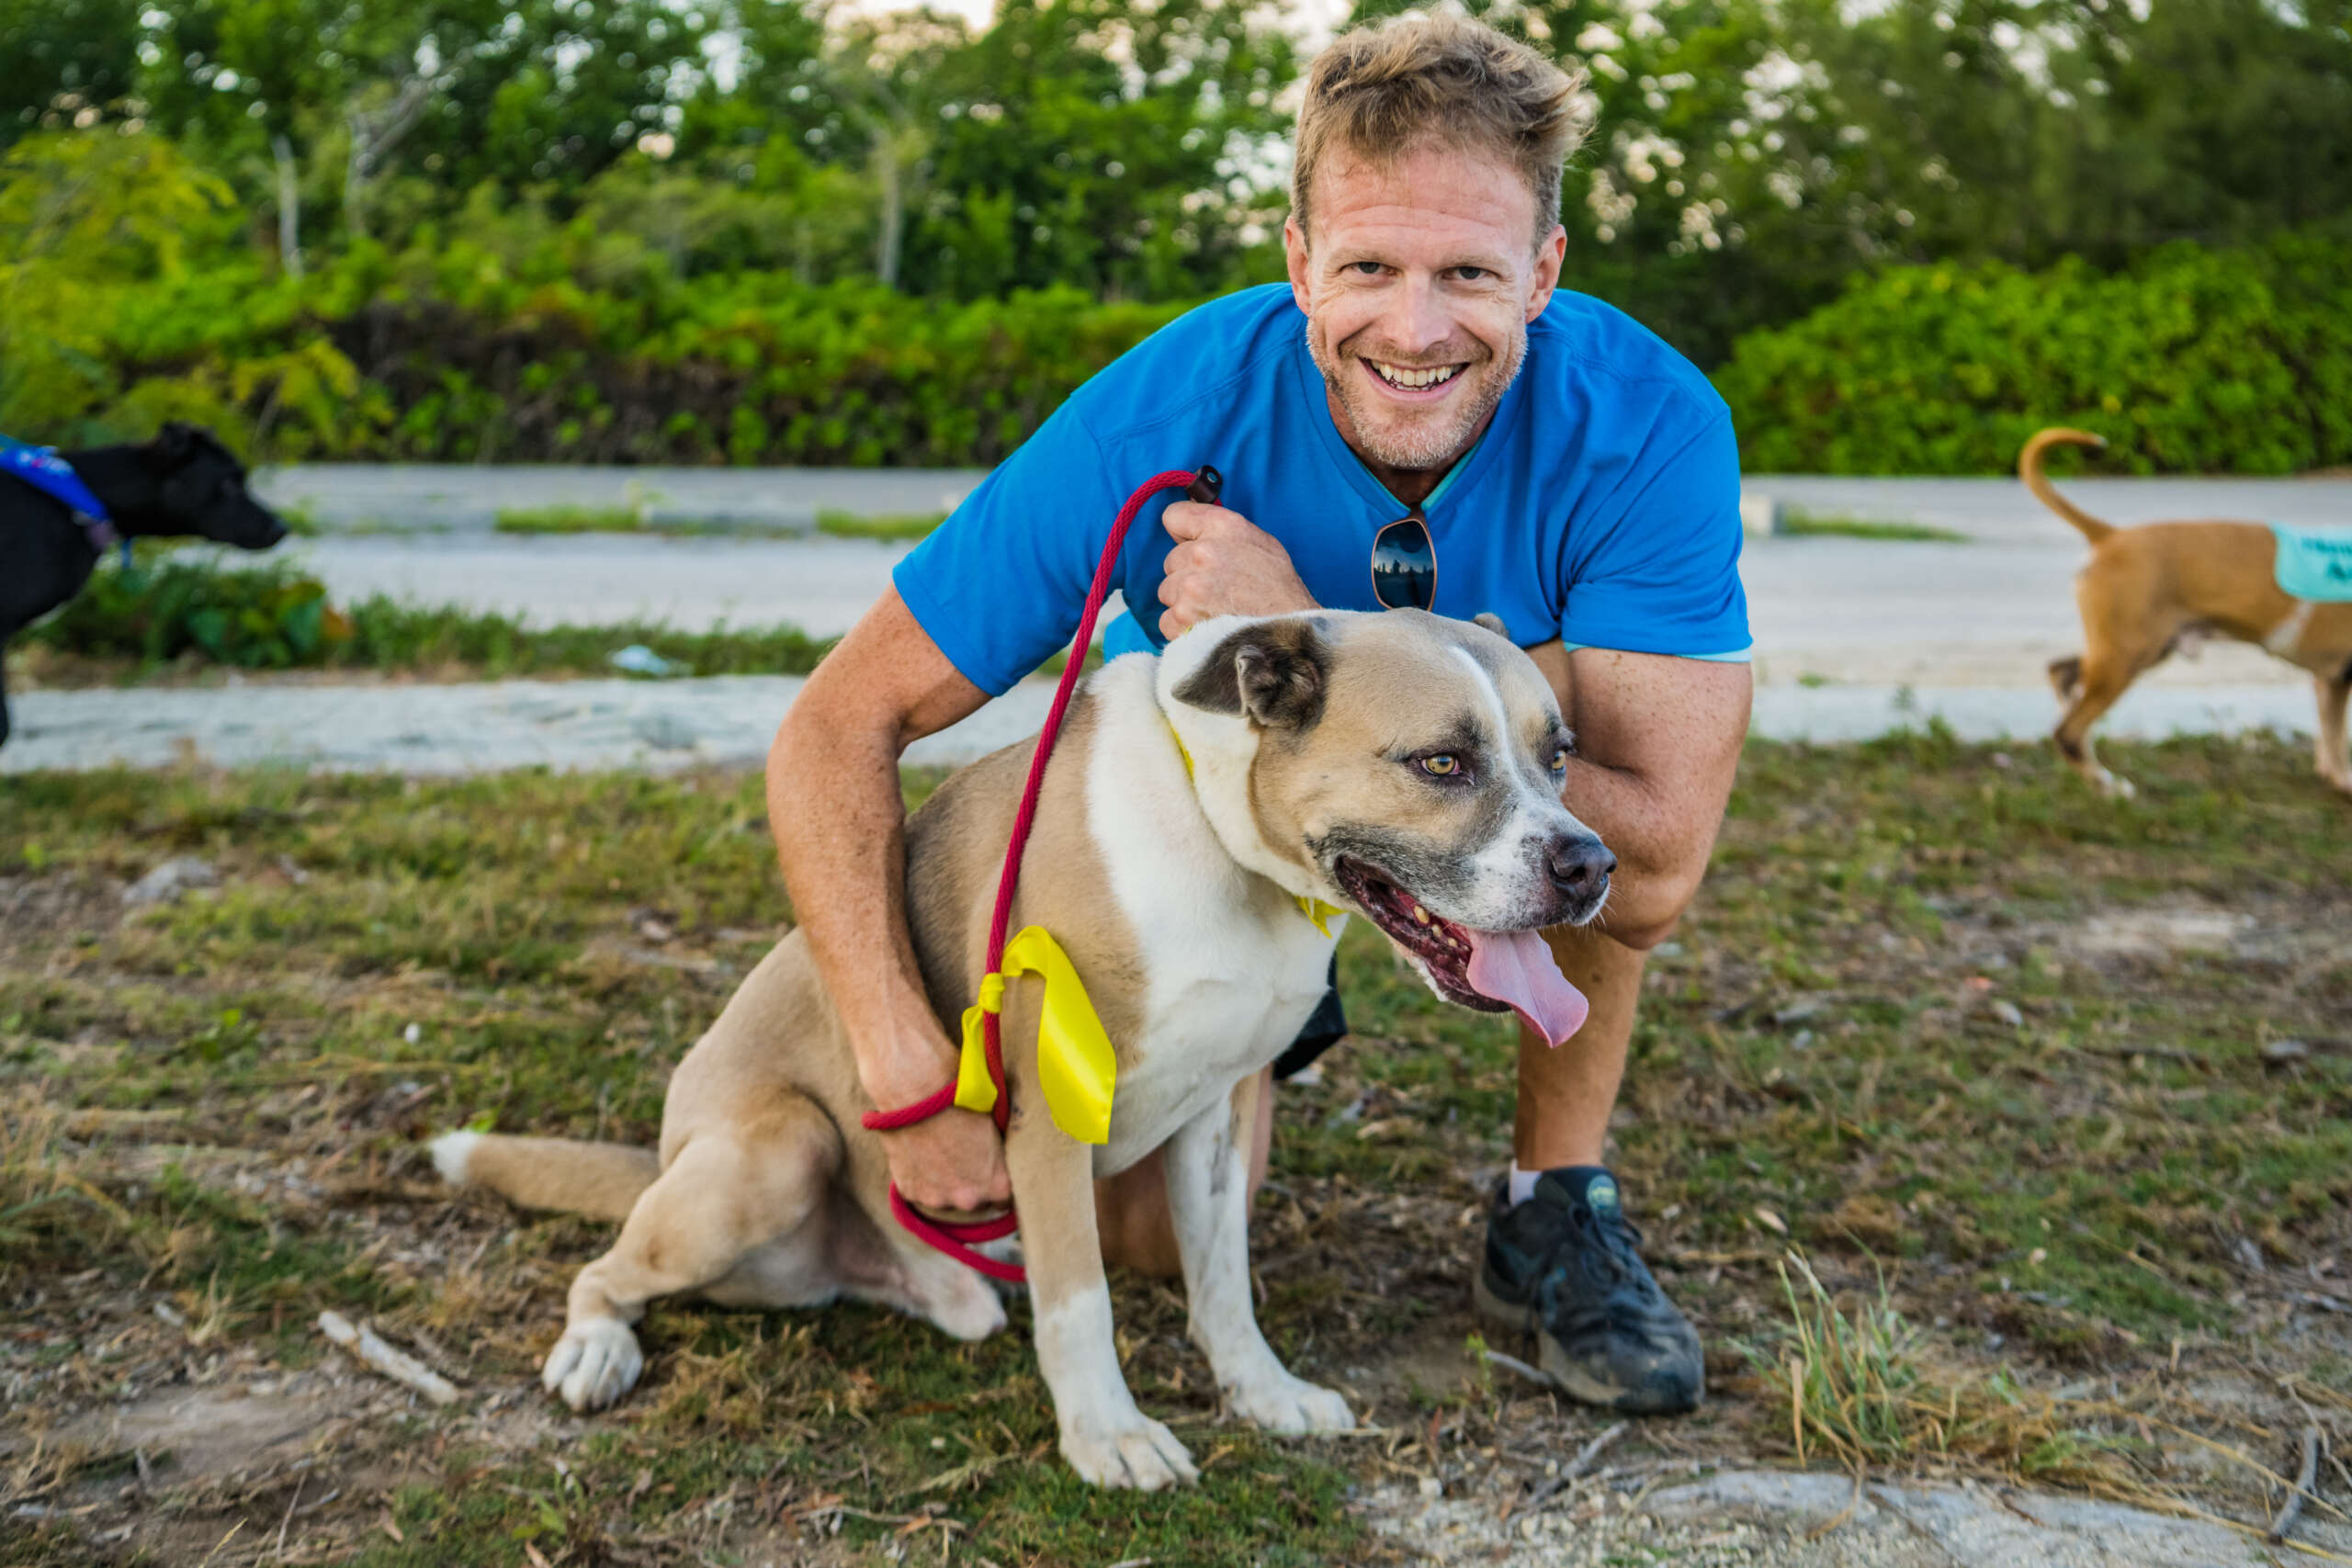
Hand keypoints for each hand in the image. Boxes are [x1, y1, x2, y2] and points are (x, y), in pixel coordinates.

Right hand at [862, 1020, 1011, 1215]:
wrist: (918, 1094)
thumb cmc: (963, 1101)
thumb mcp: (995, 1126)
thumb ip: (998, 1152)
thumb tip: (1000, 1154)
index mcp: (998, 1185)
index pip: (1005, 1199)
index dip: (997, 1182)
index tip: (990, 1173)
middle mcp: (969, 1200)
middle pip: (974, 1201)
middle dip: (970, 1184)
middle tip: (961, 1157)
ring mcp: (937, 1199)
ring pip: (944, 1197)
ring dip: (943, 1182)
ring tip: (937, 1153)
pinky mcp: (910, 1192)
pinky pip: (919, 1190)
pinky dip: (919, 1177)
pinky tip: (919, 1153)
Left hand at [1157, 502, 1315, 639]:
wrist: (1289, 636)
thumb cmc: (1279, 592)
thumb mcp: (1262, 544)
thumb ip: (1222, 532)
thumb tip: (1189, 527)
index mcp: (1223, 527)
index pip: (1174, 516)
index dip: (1183, 533)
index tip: (1190, 544)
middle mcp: (1203, 553)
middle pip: (1171, 560)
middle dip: (1188, 573)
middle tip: (1217, 589)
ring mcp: (1190, 588)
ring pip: (1167, 590)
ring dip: (1184, 601)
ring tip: (1214, 610)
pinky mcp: (1181, 619)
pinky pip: (1166, 619)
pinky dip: (1182, 627)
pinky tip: (1207, 628)